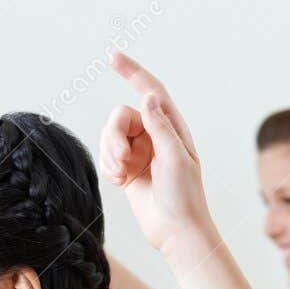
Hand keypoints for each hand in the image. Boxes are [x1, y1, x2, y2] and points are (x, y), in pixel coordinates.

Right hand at [100, 50, 217, 259]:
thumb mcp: (176, 159)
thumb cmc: (184, 197)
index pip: (149, 90)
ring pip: (108, 135)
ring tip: (123, 176)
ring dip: (110, 155)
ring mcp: (139, 151)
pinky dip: (109, 168)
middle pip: (119, 116)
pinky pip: (105, 156)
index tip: (112, 56)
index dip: (132, 72)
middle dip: (114, 137)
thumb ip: (161, 127)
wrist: (175, 231)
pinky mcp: (126, 168)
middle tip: (122, 162)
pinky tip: (122, 183)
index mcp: (172, 127)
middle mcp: (154, 134)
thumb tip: (148, 97)